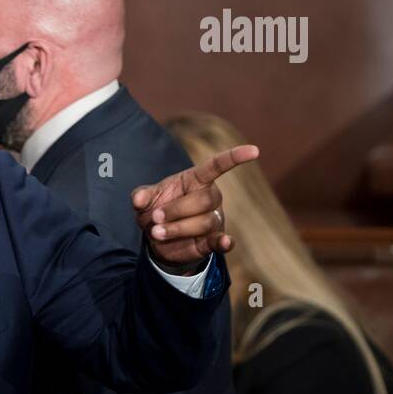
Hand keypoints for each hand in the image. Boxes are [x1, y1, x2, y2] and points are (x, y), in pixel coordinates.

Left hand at [130, 144, 258, 268]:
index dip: (234, 157)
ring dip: (178, 228)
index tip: (254, 150)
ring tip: (157, 232)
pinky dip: (224, 243)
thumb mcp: (144, 199)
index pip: (217, 166)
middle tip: (155, 218)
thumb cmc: (155, 208)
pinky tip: (224, 243)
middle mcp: (210, 197)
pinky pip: (222, 241)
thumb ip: (141, 196)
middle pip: (204, 200)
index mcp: (196, 180)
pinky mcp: (211, 240)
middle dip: (176, 210)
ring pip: (205, 222)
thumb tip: (138, 201)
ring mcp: (213, 219)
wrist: (156, 237)